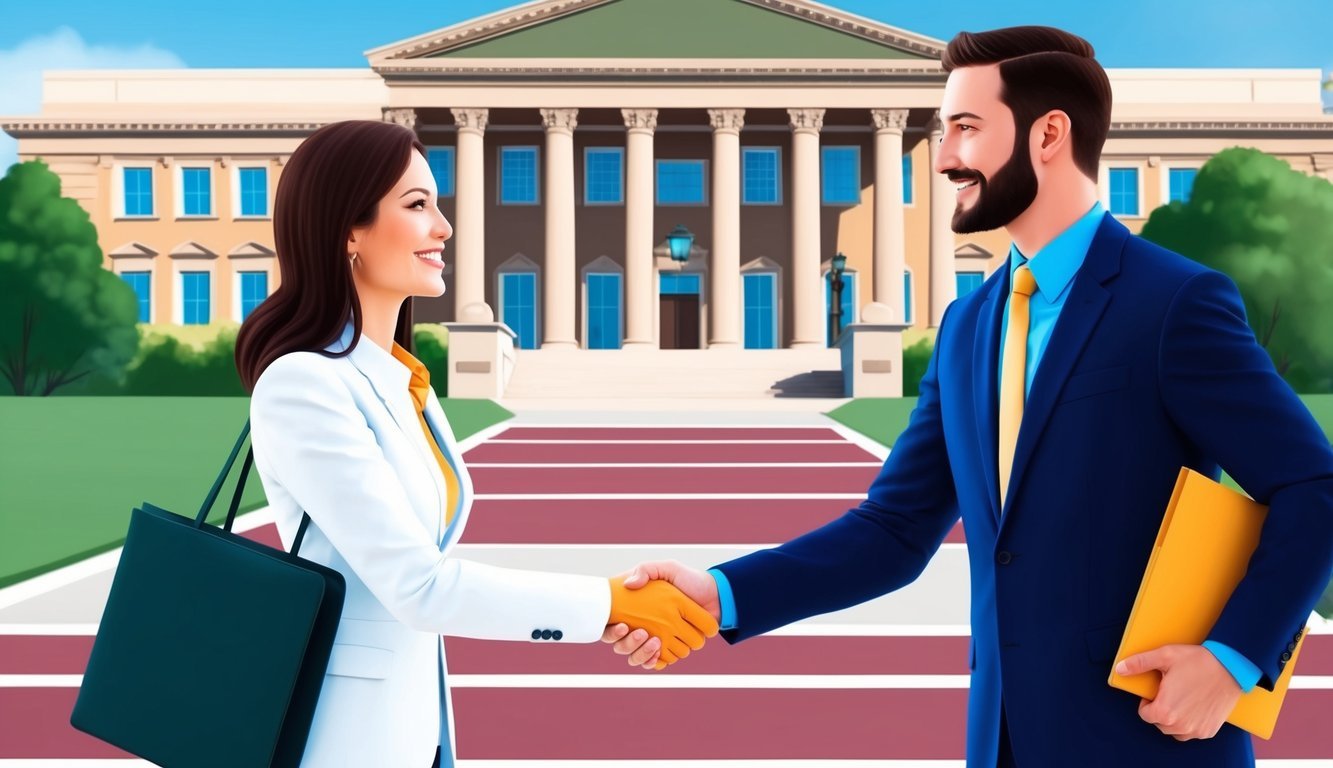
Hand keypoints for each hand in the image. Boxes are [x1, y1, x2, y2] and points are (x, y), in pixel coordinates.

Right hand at [605, 561, 719, 670]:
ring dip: (643, 653)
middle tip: (642, 634)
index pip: (610, 625)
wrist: (715, 596)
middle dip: (628, 644)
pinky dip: (655, 663)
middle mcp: (639, 626)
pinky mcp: (667, 650)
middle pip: (621, 646)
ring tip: (656, 642)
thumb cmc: (689, 580)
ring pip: (636, 657)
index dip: (611, 631)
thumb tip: (629, 584)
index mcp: (633, 608)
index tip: (622, 626)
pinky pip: (655, 663)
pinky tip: (659, 657)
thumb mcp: (668, 568)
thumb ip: (647, 570)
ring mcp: (652, 640)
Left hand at [1116, 644, 1244, 740]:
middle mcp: (1180, 725)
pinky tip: (1193, 706)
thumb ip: (1139, 663)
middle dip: (1160, 709)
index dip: (1147, 701)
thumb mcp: (1164, 656)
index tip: (1157, 691)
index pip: (1145, 715)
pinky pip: (1192, 732)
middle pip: (1159, 723)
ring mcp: (1196, 730)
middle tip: (1170, 692)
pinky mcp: (1209, 730)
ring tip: (1181, 698)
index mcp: (1165, 711)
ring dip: (1174, 718)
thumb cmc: (1198, 661)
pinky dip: (1189, 723)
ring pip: (1175, 731)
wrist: (1231, 667)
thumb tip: (1120, 669)